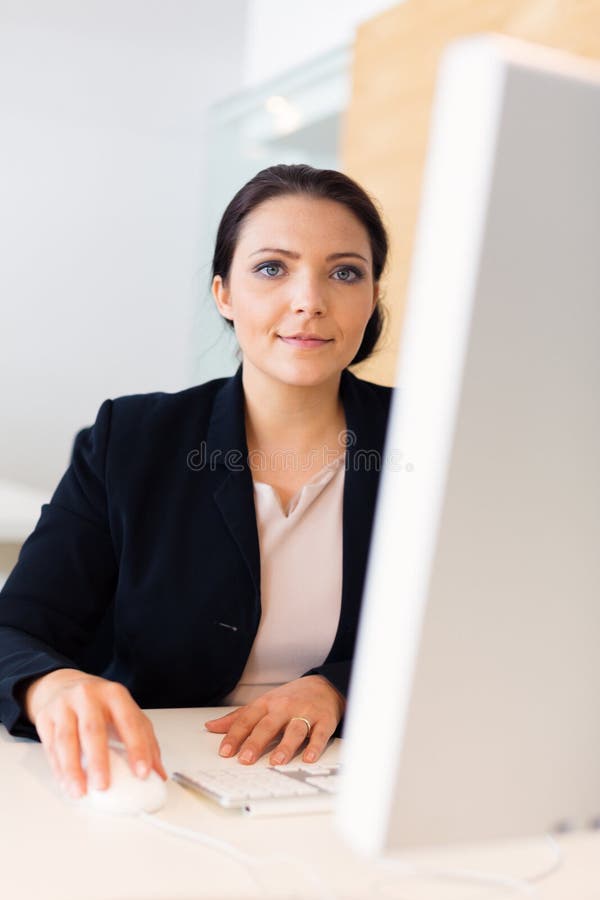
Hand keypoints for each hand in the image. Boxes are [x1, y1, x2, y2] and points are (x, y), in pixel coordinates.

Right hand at [24, 668, 166, 797]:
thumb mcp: (125, 712)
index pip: (129, 721)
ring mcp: (64, 705)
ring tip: (80, 791)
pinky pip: (50, 746)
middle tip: (103, 786)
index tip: (142, 773)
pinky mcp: (45, 717)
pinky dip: (58, 767)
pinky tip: (65, 782)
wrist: (63, 685)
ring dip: (72, 769)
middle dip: (99, 760)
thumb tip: (159, 774)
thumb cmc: (99, 704)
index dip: (137, 748)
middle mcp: (88, 696)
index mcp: (115, 694)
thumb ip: (145, 741)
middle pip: (93, 729)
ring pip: (66, 739)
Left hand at [204, 675, 345, 766]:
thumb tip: (211, 726)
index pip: (247, 719)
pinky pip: (320, 734)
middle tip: (246, 759)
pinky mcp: (324, 721)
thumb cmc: (291, 697)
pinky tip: (308, 758)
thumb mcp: (263, 703)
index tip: (225, 751)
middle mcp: (285, 708)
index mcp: (267, 703)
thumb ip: (238, 717)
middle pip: (268, 725)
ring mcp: (305, 714)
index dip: (235, 735)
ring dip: (285, 746)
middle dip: (256, 742)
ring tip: (276, 761)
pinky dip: (315, 746)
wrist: (325, 686)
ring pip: (294, 730)